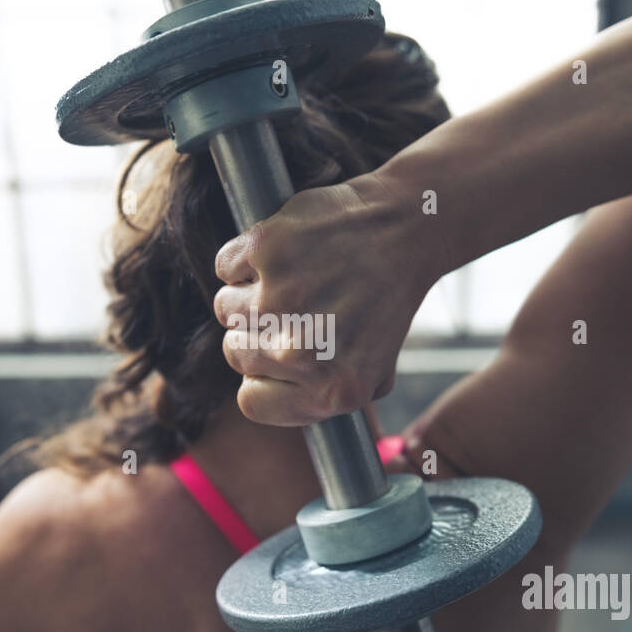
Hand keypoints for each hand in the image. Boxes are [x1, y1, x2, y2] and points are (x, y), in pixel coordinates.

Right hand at [213, 173, 441, 425]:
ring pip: (226, 309)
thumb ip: (322, 398)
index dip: (262, 377)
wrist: (405, 229)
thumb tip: (270, 401)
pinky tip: (286, 254)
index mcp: (331, 391)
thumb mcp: (374, 374)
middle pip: (235, 354)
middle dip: (258, 332)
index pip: (252, 402)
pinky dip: (245, 258)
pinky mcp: (267, 250)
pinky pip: (226, 266)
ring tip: (293, 279)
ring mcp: (279, 299)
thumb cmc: (388, 301)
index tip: (277, 355)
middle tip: (298, 306)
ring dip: (249, 294)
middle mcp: (300, 352)